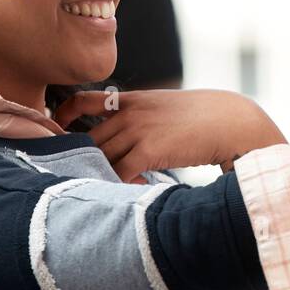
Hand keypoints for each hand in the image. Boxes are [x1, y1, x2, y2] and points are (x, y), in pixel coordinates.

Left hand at [53, 89, 286, 183]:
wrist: (232, 120)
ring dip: (104, 176)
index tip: (58, 127)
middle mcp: (130, 113)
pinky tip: (137, 190)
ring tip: (113, 190)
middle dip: (84, 159)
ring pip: (103, 158)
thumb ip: (147, 117)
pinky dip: (121, 185)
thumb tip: (136, 140)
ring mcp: (137, 131)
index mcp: (133, 99)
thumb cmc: (208, 117)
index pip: (84, 100)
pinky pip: (120, 173)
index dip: (65, 114)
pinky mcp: (149, 151)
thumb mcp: (170, 106)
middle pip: (90, 140)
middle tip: (86, 178)